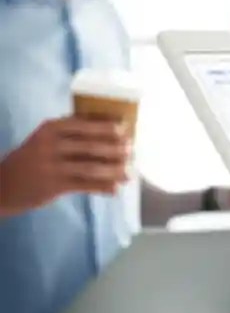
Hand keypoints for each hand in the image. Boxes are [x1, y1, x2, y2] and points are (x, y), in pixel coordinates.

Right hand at [0, 117, 131, 215]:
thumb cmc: (31, 158)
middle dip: (116, 148)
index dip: (108, 126)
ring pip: (91, 167)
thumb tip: (110, 125)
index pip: (85, 123)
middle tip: (132, 151)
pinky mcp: (53, 186)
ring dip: (114, 170)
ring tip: (128, 173)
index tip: (126, 129)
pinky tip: (115, 189)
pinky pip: (85, 185)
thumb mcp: (45, 139)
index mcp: (51, 128)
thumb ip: (71, 132)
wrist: (2, 185)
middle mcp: (50, 144)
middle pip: (92, 145)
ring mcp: (51, 166)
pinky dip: (103, 187)